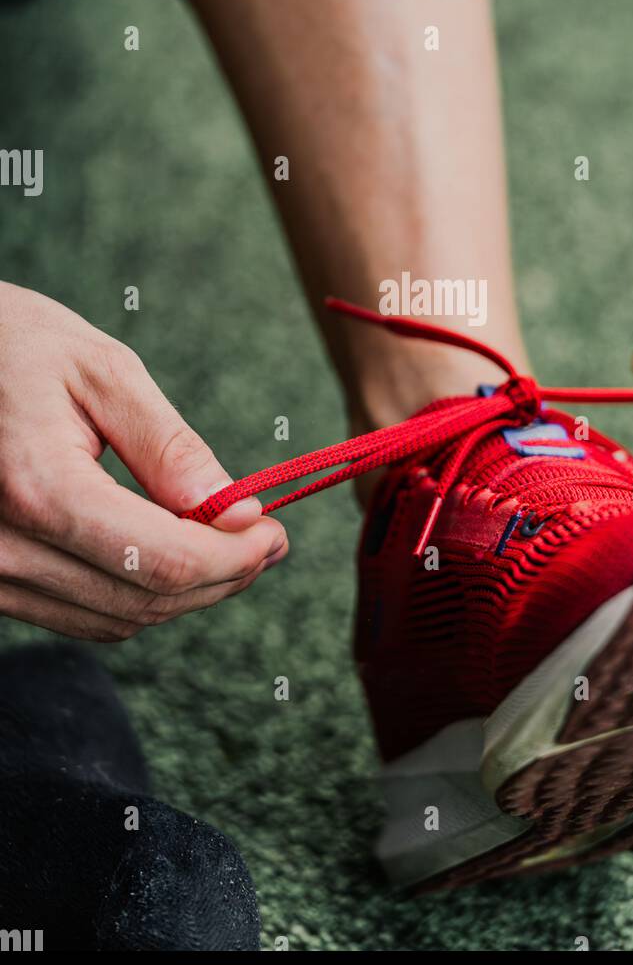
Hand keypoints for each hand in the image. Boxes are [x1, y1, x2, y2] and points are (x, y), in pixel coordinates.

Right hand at [0, 283, 286, 638]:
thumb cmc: (14, 346)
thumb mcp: (102, 371)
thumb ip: (169, 447)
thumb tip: (236, 512)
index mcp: (40, 489)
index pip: (163, 560)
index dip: (234, 558)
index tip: (275, 533)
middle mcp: (6, 548)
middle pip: (146, 600)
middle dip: (223, 578)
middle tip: (268, 542)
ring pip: (117, 619)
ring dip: (186, 594)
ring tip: (230, 548)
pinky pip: (81, 615)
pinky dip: (138, 596)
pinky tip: (171, 554)